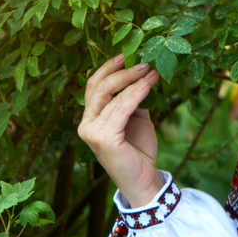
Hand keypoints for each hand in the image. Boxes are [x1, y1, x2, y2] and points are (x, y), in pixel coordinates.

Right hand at [78, 53, 163, 206]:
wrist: (144, 180)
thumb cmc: (139, 150)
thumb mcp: (135, 118)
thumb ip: (131, 99)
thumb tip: (141, 74)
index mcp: (90, 118)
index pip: (93, 86)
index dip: (107, 68)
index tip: (125, 55)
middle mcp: (86, 124)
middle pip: (99, 87)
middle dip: (122, 72)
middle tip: (144, 62)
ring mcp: (91, 132)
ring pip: (111, 96)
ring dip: (134, 80)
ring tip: (152, 72)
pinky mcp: (103, 139)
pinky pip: (121, 109)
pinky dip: (136, 94)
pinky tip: (148, 85)